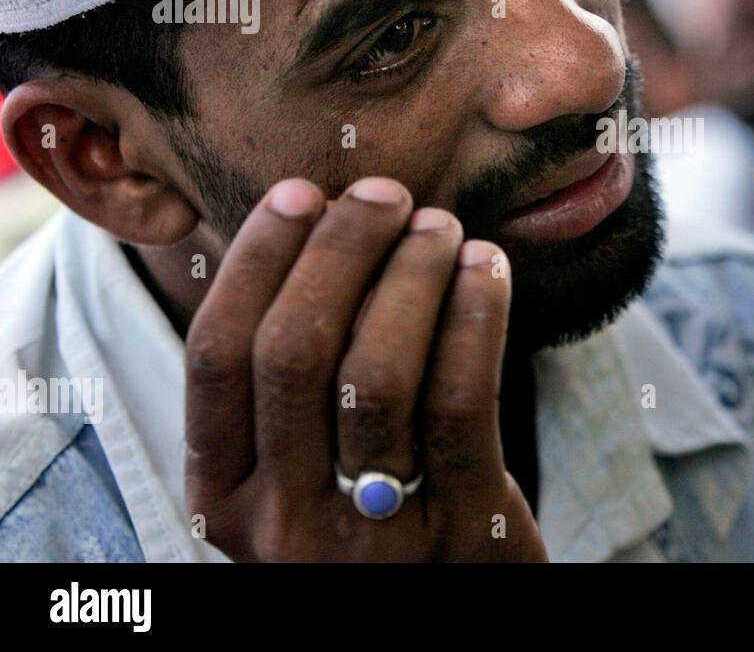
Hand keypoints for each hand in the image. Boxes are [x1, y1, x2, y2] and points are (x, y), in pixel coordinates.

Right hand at [184, 177, 546, 561]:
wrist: (447, 619)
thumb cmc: (371, 516)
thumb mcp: (301, 470)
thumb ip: (291, 380)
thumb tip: (314, 221)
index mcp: (224, 496)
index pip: (216, 355)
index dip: (259, 260)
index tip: (301, 193)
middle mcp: (283, 525)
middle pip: (294, 351)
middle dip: (341, 250)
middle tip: (385, 194)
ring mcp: (372, 537)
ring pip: (377, 372)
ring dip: (412, 274)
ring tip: (440, 226)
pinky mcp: (463, 533)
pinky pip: (461, 399)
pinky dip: (474, 315)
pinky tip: (489, 269)